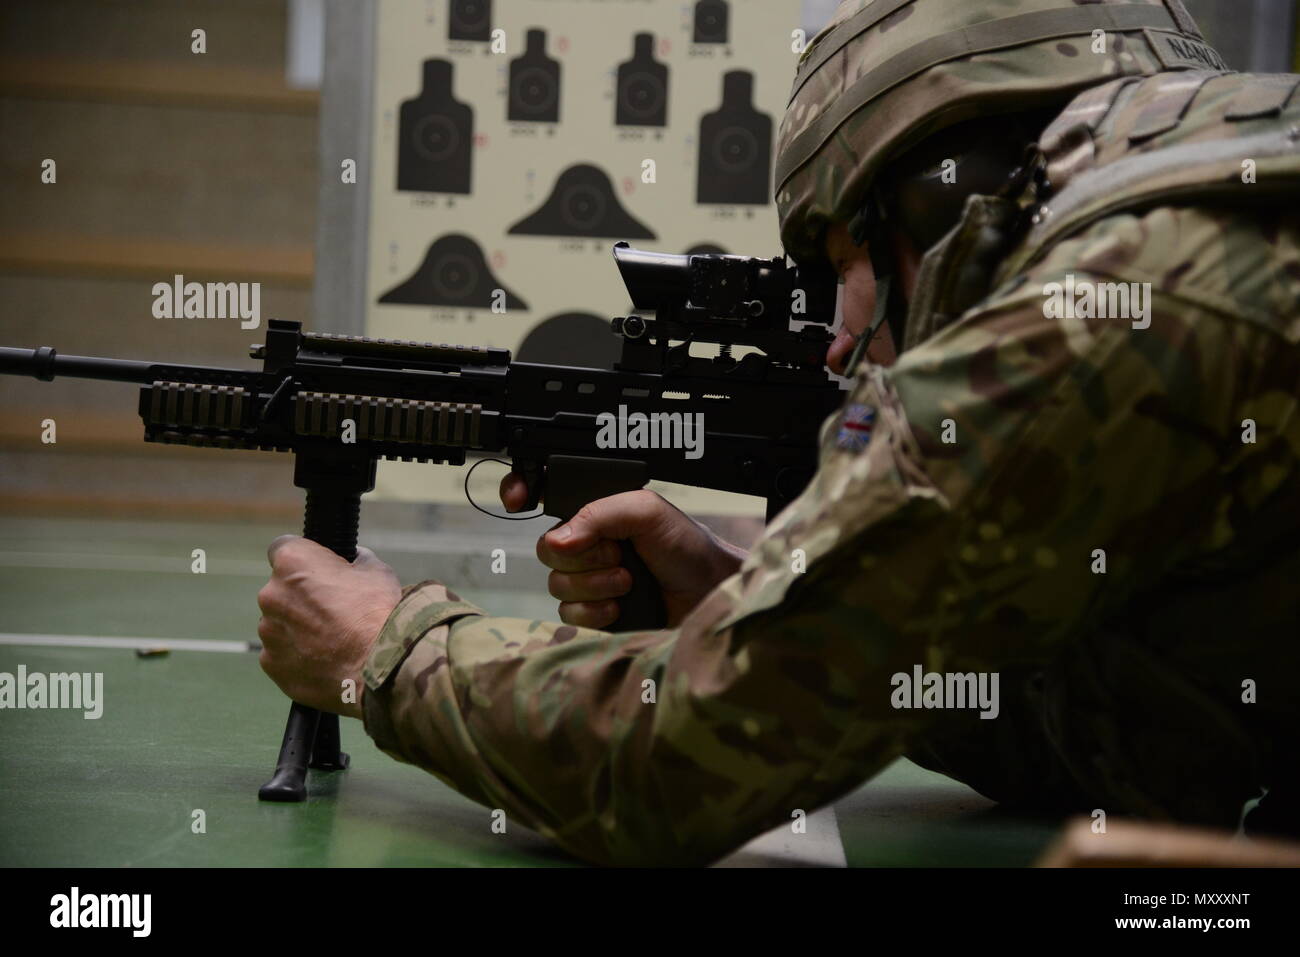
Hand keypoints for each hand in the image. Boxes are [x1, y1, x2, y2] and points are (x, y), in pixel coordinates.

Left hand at [256, 536, 402, 718]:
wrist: (382, 665)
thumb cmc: (379, 612)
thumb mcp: (375, 571)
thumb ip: (353, 562)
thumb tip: (350, 563)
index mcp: (292, 563)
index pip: (282, 548)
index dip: (303, 560)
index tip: (317, 572)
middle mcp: (271, 595)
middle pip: (280, 591)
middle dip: (301, 598)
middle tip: (333, 612)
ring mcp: (269, 632)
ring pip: (280, 625)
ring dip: (299, 629)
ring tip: (333, 642)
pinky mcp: (272, 664)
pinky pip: (281, 655)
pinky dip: (299, 657)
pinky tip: (326, 662)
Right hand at [500, 473, 747, 628]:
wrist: (709, 595)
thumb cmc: (686, 548)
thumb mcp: (646, 511)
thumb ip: (599, 513)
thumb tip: (557, 540)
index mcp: (596, 512)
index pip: (545, 495)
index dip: (522, 492)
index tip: (518, 499)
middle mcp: (588, 544)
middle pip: (546, 549)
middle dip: (583, 556)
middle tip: (619, 555)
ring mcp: (589, 580)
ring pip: (556, 585)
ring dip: (594, 585)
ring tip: (628, 581)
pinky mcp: (593, 615)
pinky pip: (568, 615)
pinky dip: (594, 612)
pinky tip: (620, 606)